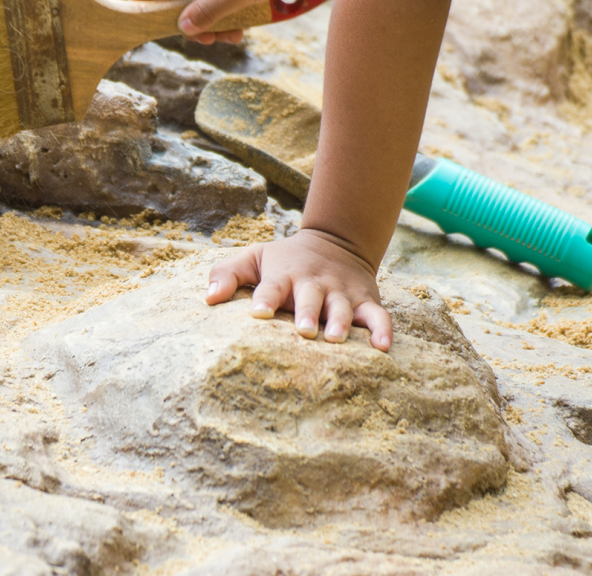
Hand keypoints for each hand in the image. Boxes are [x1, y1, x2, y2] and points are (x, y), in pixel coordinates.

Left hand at [206, 229, 391, 348]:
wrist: (335, 242)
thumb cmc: (284, 260)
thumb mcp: (254, 258)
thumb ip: (227, 274)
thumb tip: (209, 298)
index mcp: (284, 275)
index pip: (271, 287)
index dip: (265, 299)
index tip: (258, 313)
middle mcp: (314, 283)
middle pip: (311, 298)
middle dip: (307, 313)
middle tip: (303, 331)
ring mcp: (341, 292)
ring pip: (342, 308)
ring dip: (340, 322)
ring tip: (335, 339)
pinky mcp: (365, 301)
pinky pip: (378, 316)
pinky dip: (382, 330)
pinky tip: (382, 348)